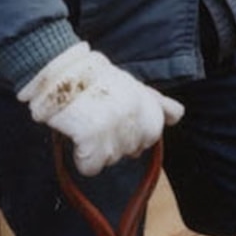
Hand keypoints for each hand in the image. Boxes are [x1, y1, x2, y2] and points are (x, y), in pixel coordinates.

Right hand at [17, 41, 183, 174]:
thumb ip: (155, 102)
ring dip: (97, 151)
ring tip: (84, 127)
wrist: (57, 68)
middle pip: (133, 150)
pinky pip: (92, 167)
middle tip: (97, 125)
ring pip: (112, 160)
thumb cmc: (92, 77)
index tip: (118, 124)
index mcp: (144, 100)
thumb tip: (177, 116)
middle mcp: (134, 112)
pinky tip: (76, 140)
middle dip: (116, 144)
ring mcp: (114, 124)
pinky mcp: (92, 135)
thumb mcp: (129, 83)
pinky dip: (82, 161)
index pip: (153, 134)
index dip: (136, 135)